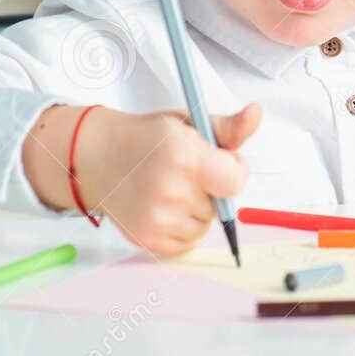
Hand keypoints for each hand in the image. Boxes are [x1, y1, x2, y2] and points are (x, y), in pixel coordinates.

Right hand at [74, 104, 260, 255]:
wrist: (98, 157)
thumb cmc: (147, 138)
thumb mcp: (188, 122)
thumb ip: (228, 127)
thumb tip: (256, 112)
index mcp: (183, 156)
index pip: (235, 182)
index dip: (234, 170)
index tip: (220, 161)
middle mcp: (170, 191)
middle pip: (221, 205)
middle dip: (212, 190)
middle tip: (185, 172)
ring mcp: (157, 219)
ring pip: (205, 226)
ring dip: (198, 211)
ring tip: (172, 189)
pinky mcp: (148, 240)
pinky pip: (188, 243)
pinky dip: (183, 228)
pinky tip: (164, 207)